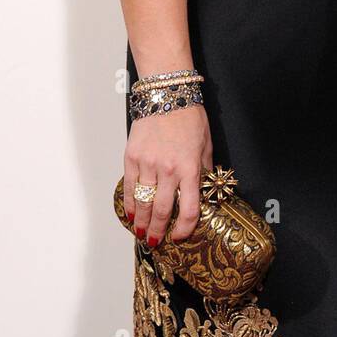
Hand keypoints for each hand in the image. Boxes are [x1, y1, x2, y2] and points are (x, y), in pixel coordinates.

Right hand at [123, 104, 213, 243]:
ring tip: (142, 233)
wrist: (167, 95)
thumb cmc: (189, 117)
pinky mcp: (132, 158)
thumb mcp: (206, 144)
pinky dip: (130, 204)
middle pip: (162, 210)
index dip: (185, 228)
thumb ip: (203, 169)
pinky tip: (130, 214)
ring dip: (142, 222)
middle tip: (156, 242)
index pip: (188, 209)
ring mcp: (148, 164)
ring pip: (144, 202)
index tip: (181, 237)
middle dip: (159, 230)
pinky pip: (130, 187)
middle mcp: (168, 170)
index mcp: (190, 168)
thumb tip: (203, 190)